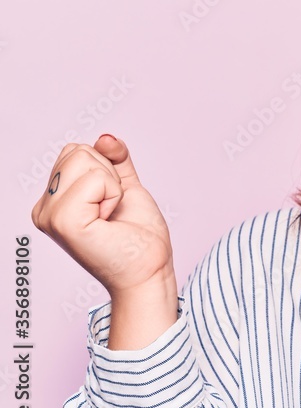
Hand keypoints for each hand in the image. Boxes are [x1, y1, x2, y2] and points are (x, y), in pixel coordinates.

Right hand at [30, 135, 174, 297]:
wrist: (149, 269)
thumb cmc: (138, 237)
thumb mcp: (125, 187)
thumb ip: (114, 159)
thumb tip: (106, 137)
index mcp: (52, 201)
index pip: (74, 151)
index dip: (105, 169)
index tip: (110, 203)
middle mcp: (44, 209)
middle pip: (78, 151)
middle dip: (108, 174)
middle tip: (112, 210)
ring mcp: (50, 215)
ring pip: (85, 160)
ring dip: (112, 185)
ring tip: (110, 215)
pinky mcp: (64, 221)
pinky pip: (95, 178)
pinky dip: (114, 193)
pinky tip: (109, 220)